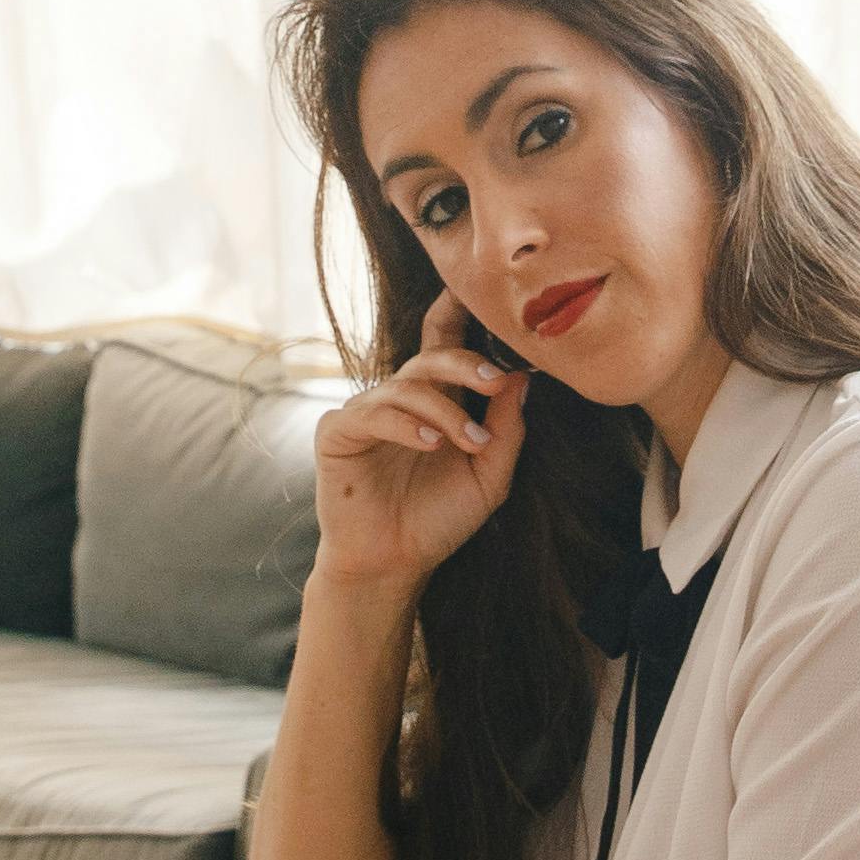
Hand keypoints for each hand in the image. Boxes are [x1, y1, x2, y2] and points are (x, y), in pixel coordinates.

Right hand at [308, 295, 530, 610]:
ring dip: (446, 410)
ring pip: (407, 386)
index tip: (484, 293)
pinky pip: (372, 413)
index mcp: (434, 401)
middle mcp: (398, 399)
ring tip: (470, 443)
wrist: (393, 565)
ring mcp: (365, 413)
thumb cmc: (438, 520)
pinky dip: (406, 425)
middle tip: (497, 381)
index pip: (443, 343)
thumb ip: (506, 430)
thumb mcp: (488, 476)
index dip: (456, 311)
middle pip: (431, 358)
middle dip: (467, 363)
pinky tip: (431, 444)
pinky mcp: (337, 433)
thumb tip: (523, 378)